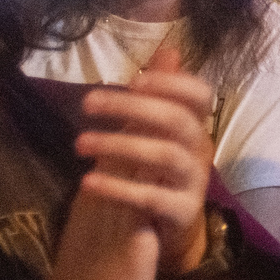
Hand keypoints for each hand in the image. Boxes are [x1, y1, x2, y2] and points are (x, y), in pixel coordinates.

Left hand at [73, 44, 215, 277]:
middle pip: (177, 120)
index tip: (133, 78)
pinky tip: (87, 182)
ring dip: (121, 144)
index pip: (199, 95)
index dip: (171, 83)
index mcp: (194, 126)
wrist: (169, 228)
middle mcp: (200, 150)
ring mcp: (194, 182)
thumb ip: (159, 94)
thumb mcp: (155, 130)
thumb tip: (168, 50)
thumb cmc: (157, 172)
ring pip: (166, 155)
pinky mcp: (182, 212)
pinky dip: (118, 188)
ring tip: (79, 143)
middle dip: (132, 107)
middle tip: (87, 102)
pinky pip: (151, 198)